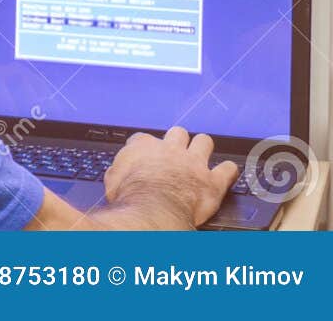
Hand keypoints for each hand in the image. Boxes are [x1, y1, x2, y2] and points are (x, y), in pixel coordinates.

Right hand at [103, 126, 237, 227]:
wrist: (153, 209)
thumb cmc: (131, 197)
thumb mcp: (112, 181)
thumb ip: (118, 171)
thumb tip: (116, 174)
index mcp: (144, 146)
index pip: (143, 138)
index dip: (145, 147)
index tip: (144, 155)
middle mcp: (170, 149)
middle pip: (178, 132)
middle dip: (178, 140)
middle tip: (177, 150)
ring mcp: (194, 163)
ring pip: (204, 141)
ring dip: (203, 147)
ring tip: (202, 154)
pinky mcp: (212, 181)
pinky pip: (227, 169)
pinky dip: (228, 170)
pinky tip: (228, 172)